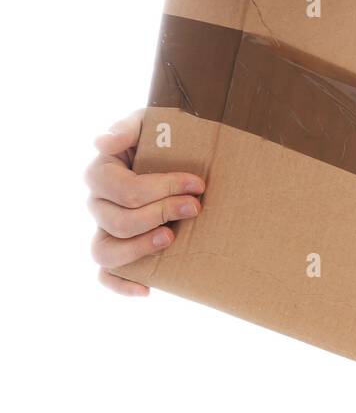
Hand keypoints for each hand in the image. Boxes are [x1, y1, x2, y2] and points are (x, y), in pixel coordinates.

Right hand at [85, 109, 204, 296]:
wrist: (183, 156)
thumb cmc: (165, 138)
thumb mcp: (151, 123)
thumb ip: (128, 128)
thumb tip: (102, 142)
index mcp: (102, 171)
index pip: (120, 188)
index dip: (161, 188)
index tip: (199, 184)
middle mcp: (98, 203)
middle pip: (116, 220)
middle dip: (161, 213)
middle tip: (196, 207)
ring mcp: (105, 230)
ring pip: (104, 251)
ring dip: (139, 248)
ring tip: (171, 239)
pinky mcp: (117, 251)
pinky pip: (105, 276)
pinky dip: (121, 285)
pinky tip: (147, 289)